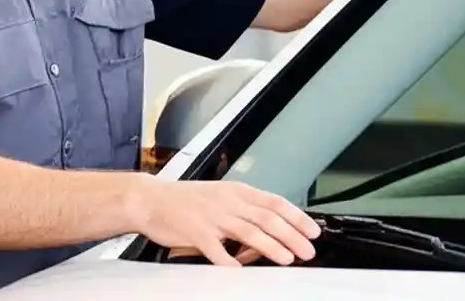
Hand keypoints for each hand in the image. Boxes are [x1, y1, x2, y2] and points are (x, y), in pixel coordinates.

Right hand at [130, 179, 320, 266]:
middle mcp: (229, 202)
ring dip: (272, 247)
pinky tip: (240, 272)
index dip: (297, 217)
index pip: (275, 203)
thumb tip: (269, 228)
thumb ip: (244, 210)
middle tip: (307, 250)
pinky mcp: (196, 233)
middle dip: (292, 235)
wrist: (151, 199)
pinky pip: (217, 250)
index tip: (313, 230)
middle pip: (268, 219)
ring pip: (249, 232)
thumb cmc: (186, 200)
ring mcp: (213, 217)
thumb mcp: (221, 197)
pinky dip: (230, 262)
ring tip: (287, 258)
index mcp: (238, 192)